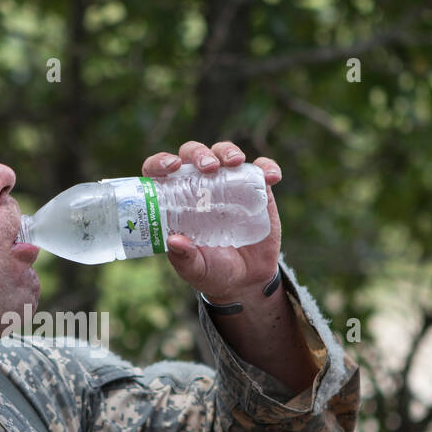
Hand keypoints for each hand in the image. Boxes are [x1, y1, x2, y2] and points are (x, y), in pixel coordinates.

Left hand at [140, 141, 282, 303]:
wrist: (247, 280)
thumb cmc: (213, 272)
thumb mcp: (196, 269)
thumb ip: (185, 258)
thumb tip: (174, 241)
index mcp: (176, 202)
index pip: (161, 172)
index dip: (161, 162)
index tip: (170, 166)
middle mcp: (199, 187)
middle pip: (193, 155)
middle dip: (199, 154)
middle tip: (209, 167)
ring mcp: (228, 185)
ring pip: (223, 153)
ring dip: (227, 151)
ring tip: (235, 162)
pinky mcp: (256, 190)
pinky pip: (261, 169)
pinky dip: (267, 167)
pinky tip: (271, 177)